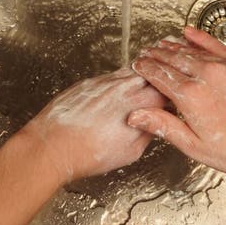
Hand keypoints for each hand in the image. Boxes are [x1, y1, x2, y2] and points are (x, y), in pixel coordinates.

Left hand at [23, 69, 165, 183]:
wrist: (53, 146)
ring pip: (131, 71)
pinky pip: (111, 76)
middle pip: (151, 73)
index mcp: (139, 104)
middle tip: (162, 88)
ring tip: (140, 90)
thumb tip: (157, 124)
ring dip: (139, 78)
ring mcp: (105, 81)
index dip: (172, 94)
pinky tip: (115, 96)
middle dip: (159, 79)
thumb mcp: (130, 152)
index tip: (172, 101)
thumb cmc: (89, 153)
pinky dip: (118, 82)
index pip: (167, 89)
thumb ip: (148, 132)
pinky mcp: (88, 82)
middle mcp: (124, 87)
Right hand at [129, 26, 225, 184]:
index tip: (138, 64)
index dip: (146, 68)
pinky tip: (190, 33)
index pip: (159, 75)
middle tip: (146, 53)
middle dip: (157, 55)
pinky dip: (200, 38)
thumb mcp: (196, 147)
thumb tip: (136, 117)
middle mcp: (207, 77)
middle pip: (173, 59)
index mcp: (191, 98)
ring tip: (163, 44)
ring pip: (192, 51)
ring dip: (174, 47)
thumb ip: (164, 126)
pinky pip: (216, 45)